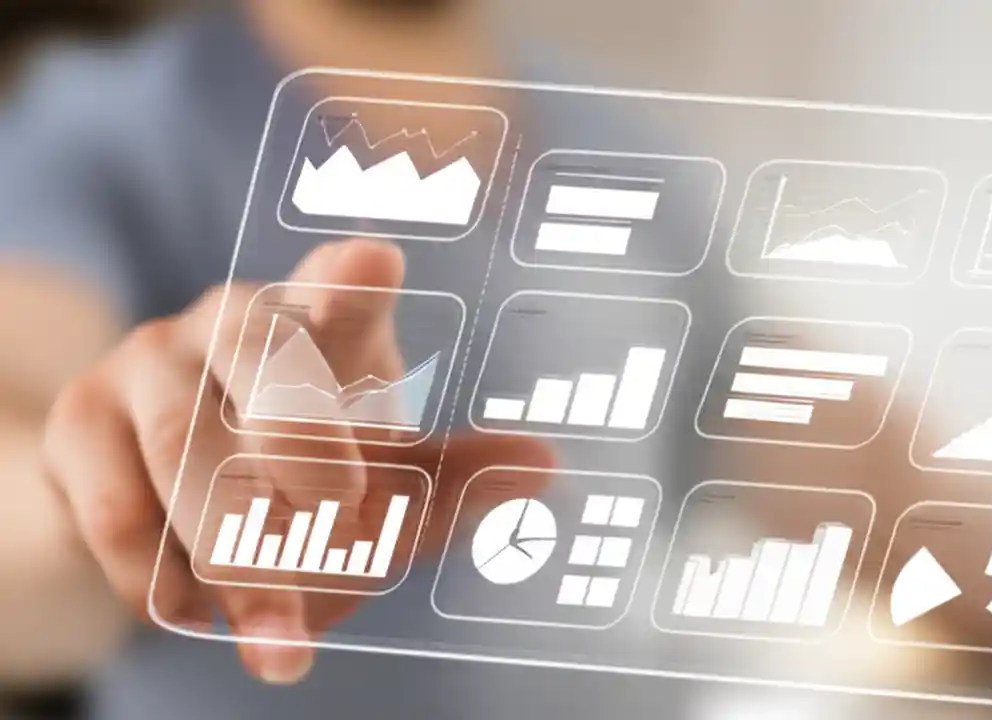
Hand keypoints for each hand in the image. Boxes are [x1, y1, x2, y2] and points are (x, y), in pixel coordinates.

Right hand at [41, 238, 550, 682]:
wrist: (165, 518)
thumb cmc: (301, 489)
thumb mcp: (384, 493)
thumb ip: (450, 485)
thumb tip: (545, 465)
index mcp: (327, 322)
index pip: (344, 283)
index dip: (353, 277)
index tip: (375, 265)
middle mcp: (237, 318)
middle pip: (270, 364)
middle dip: (306, 459)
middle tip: (339, 529)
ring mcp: (151, 358)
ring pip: (189, 446)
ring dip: (239, 552)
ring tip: (280, 636)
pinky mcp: (83, 418)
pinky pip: (117, 505)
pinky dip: (162, 576)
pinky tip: (197, 614)